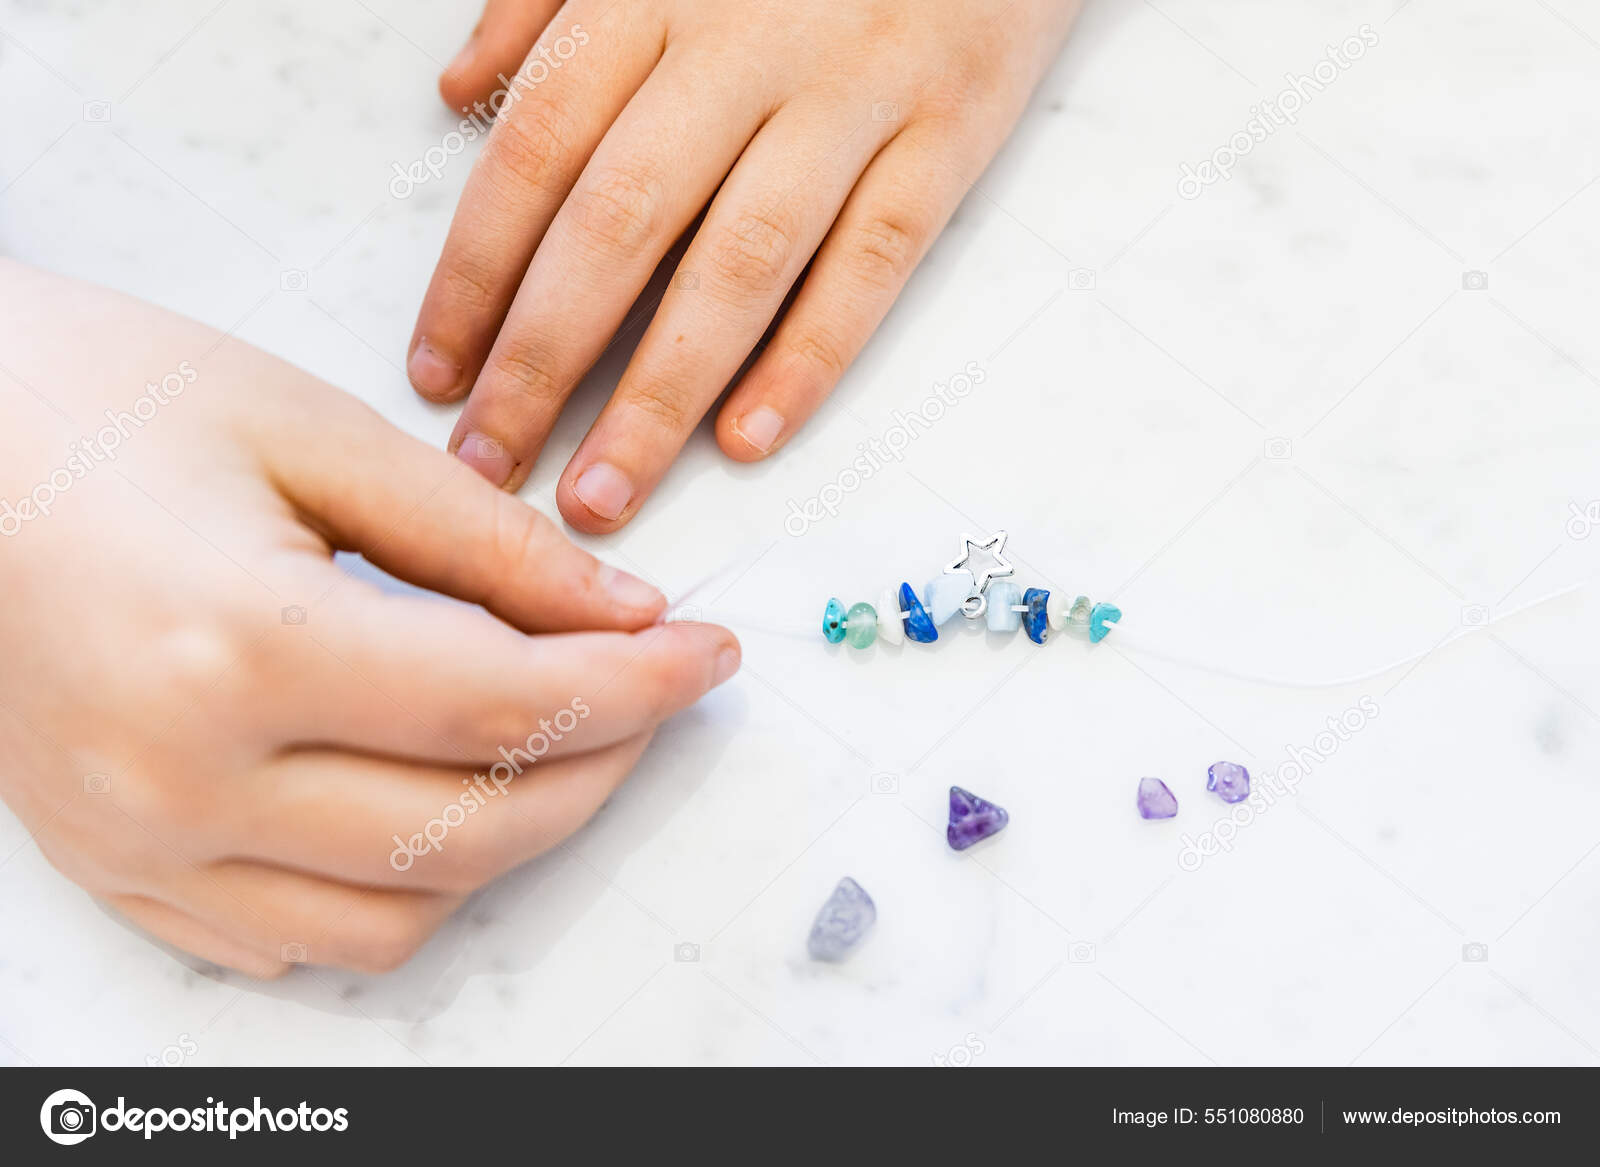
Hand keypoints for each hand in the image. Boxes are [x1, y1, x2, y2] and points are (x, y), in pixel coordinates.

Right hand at [0, 260, 738, 977]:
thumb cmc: (96, 400)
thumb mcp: (308, 433)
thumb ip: (483, 540)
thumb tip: (621, 609)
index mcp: (233, 648)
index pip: (505, 707)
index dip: (636, 685)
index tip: (706, 652)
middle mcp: (177, 780)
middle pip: (469, 833)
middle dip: (599, 766)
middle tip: (650, 690)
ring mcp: (135, 844)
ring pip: (395, 917)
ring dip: (508, 840)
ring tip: (553, 742)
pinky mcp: (113, 867)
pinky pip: (296, 941)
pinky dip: (397, 887)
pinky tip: (431, 797)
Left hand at [409, 0, 1080, 527]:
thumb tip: (457, 91)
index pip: (538, 148)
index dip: (476, 272)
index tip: (436, 373)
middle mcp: (748, 42)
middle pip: (622, 220)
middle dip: (544, 358)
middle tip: (492, 463)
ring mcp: (855, 93)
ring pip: (741, 261)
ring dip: (661, 392)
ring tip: (603, 491)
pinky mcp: (949, 135)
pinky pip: (873, 263)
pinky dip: (811, 357)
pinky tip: (747, 440)